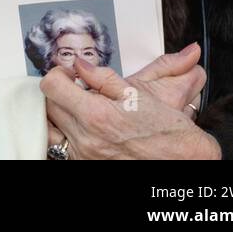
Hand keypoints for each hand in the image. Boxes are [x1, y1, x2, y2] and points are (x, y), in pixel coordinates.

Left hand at [42, 47, 218, 158]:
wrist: (184, 161)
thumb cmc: (166, 132)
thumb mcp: (137, 96)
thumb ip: (104, 78)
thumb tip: (80, 65)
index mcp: (96, 115)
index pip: (51, 86)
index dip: (59, 74)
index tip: (69, 74)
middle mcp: (85, 138)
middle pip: (49, 106)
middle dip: (60, 93)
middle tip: (77, 90)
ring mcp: (84, 155)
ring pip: (50, 129)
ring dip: (58, 116)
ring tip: (76, 110)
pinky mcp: (86, 165)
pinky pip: (60, 149)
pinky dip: (64, 137)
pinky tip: (80, 129)